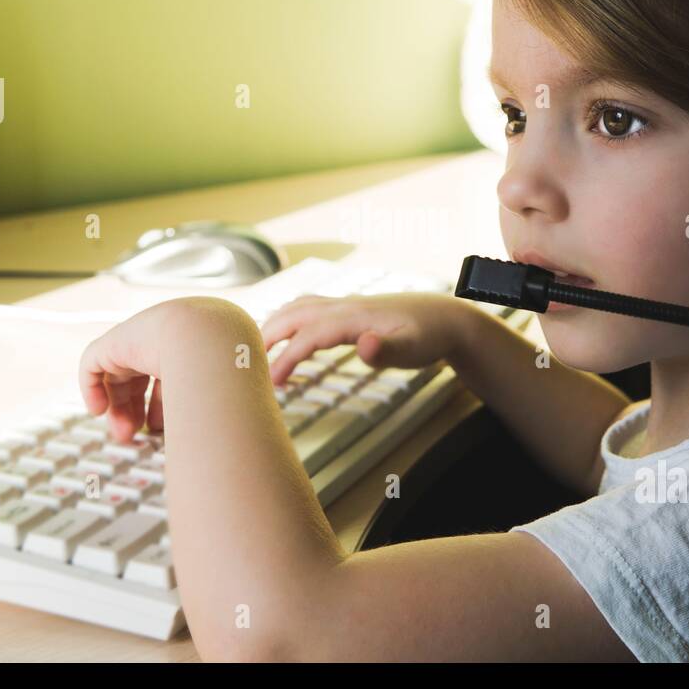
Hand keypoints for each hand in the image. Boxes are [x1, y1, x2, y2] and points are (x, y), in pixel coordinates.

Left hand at [77, 298, 201, 442]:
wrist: (204, 338)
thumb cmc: (218, 367)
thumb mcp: (210, 394)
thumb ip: (203, 410)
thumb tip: (203, 438)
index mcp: (180, 349)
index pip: (162, 379)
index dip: (158, 406)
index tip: (156, 429)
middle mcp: (155, 343)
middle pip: (135, 379)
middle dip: (133, 409)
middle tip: (132, 435)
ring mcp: (134, 340)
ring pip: (114, 375)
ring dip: (116, 406)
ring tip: (123, 433)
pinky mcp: (113, 342)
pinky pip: (91, 365)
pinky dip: (91, 389)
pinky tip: (99, 410)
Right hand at [259, 292, 473, 387]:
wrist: (445, 318)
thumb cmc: (429, 336)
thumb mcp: (413, 349)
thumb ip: (386, 351)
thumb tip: (363, 346)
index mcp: (354, 317)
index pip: (308, 335)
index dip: (287, 357)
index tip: (271, 383)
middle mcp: (344, 306)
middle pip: (293, 314)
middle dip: (266, 336)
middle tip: (243, 364)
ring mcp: (345, 305)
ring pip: (298, 308)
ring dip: (274, 324)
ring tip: (255, 350)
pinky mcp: (348, 311)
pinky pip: (309, 310)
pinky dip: (289, 320)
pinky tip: (286, 334)